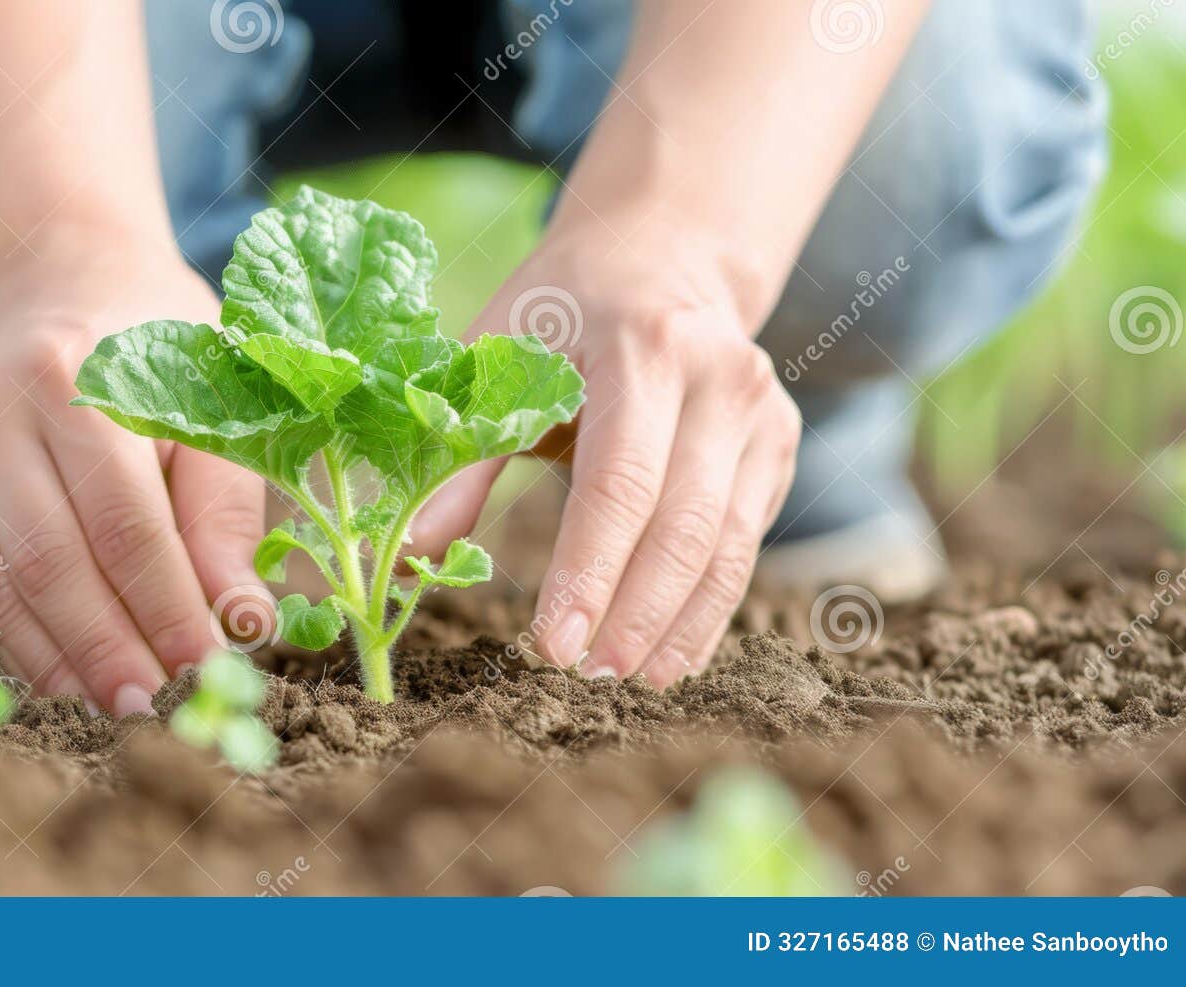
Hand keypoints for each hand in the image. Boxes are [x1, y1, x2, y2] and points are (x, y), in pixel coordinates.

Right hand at [0, 260, 270, 715]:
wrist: (58, 285)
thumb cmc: (161, 349)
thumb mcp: (215, 402)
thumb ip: (226, 511)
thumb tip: (242, 623)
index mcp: (77, 376)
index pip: (124, 519)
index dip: (166, 604)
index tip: (210, 667)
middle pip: (53, 558)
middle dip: (110, 645)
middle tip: (160, 708)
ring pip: (6, 581)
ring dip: (67, 657)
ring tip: (122, 706)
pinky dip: (30, 641)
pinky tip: (76, 680)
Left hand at [409, 222, 799, 686]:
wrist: (657, 254)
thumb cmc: (557, 311)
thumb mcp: (494, 354)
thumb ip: (458, 455)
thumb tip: (405, 559)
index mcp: (643, 347)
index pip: (621, 482)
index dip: (587, 573)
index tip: (551, 647)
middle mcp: (721, 377)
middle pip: (684, 524)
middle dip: (633, 614)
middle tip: (584, 679)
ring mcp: (763, 413)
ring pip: (727, 545)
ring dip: (676, 625)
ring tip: (626, 683)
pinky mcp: (780, 445)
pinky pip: (746, 544)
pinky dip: (708, 608)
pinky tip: (667, 654)